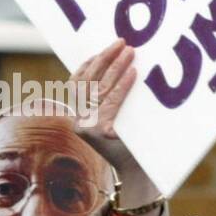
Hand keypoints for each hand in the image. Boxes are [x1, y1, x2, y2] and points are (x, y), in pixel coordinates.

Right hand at [70, 40, 160, 210]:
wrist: (139, 172)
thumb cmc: (132, 142)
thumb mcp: (116, 119)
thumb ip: (110, 100)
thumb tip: (122, 64)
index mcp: (78, 117)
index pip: (76, 84)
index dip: (88, 64)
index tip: (103, 49)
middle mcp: (78, 122)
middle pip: (88, 82)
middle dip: (104, 59)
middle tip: (122, 43)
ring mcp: (87, 129)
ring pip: (99, 90)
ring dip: (115, 67)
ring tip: (130, 52)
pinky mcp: (100, 134)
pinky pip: (112, 102)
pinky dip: (122, 85)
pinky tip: (133, 73)